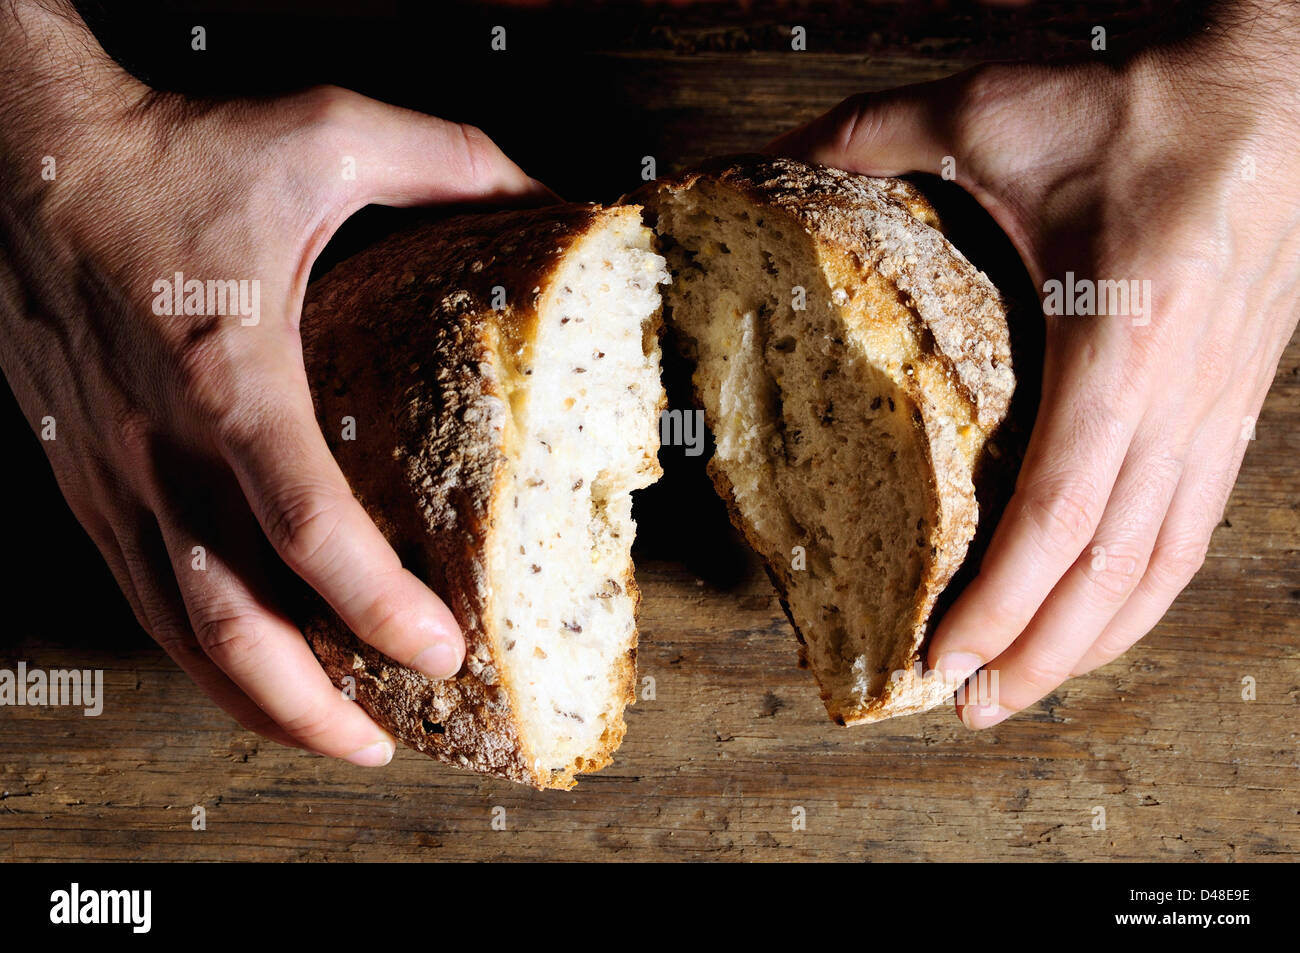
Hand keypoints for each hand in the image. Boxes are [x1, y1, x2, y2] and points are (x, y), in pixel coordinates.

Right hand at [0, 1, 548, 762]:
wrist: (23, 154)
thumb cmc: (171, 149)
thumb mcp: (326, 132)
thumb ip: (449, 159)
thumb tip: (544, 190)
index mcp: (228, 373)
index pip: (305, 524)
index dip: (377, 603)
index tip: (443, 651)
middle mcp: (161, 443)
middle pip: (229, 618)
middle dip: (310, 700)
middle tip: (385, 741)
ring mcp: (112, 472)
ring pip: (176, 625)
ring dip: (252, 698)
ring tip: (330, 735)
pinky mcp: (87, 476)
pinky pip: (140, 591)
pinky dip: (197, 651)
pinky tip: (246, 672)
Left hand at [770, 1, 1299, 726]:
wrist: (1284, 93)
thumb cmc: (1146, 111)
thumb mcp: (996, 110)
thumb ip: (880, 135)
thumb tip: (779, 154)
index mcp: (1119, 345)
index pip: (1058, 511)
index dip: (1001, 598)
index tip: (944, 654)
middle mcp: (1177, 401)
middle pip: (1110, 568)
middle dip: (1037, 653)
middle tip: (969, 708)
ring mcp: (1214, 414)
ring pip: (1160, 566)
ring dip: (1091, 643)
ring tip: (1023, 692)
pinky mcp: (1232, 410)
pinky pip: (1192, 529)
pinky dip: (1143, 594)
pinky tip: (1102, 622)